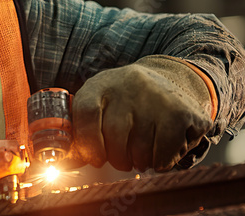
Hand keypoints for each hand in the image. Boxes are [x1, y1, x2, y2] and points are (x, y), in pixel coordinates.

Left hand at [71, 55, 214, 171]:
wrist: (170, 79)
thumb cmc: (124, 102)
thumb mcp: (100, 105)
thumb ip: (81, 133)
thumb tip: (61, 165)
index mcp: (101, 84)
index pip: (86, 112)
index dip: (87, 143)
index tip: (95, 158)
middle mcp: (129, 86)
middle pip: (115, 135)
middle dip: (116, 158)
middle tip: (121, 160)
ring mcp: (158, 98)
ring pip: (141, 148)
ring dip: (140, 162)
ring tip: (141, 154)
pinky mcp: (182, 112)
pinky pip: (167, 153)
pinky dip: (162, 162)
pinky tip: (160, 153)